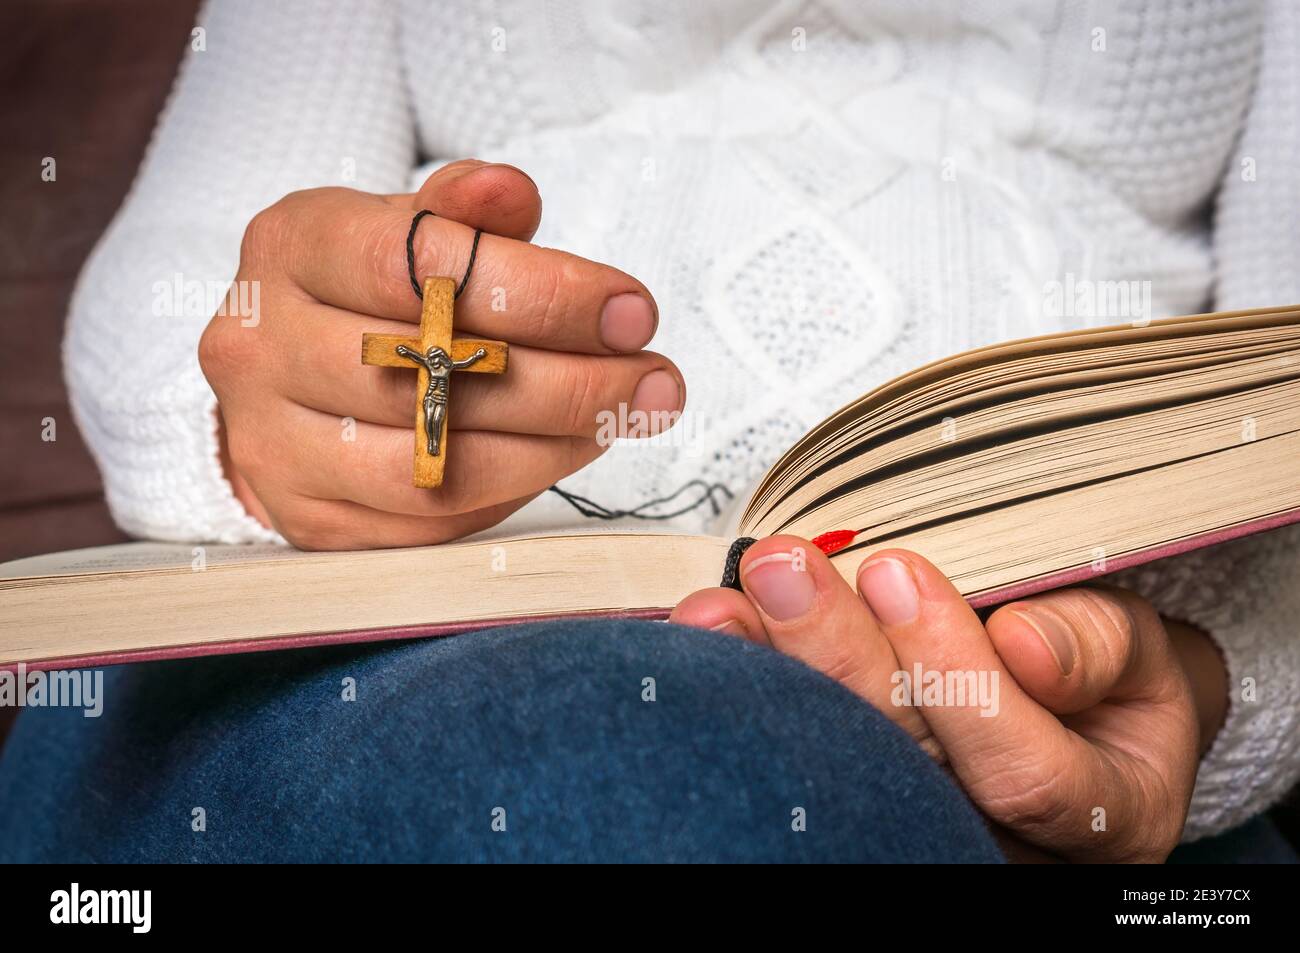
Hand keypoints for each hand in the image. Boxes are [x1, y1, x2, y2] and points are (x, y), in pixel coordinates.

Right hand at [199, 159, 684, 548]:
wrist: (284, 369)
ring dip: (552, 445)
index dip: (541, 292)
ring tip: (621, 420)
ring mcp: (273, 440)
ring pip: (433, 458)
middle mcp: (262, 344)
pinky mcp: (305, 516)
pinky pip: (426, 519)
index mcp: (292, 244)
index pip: (418, 264)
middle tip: (655, 381)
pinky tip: (563, 453)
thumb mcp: (408, 223)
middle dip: (570, 381)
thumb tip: (511, 194)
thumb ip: (463, 209)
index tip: (631, 312)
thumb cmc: (369, 287)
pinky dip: (512, 489)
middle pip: (431, 371)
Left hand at [670, 536, 1201, 861]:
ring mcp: (926, 836)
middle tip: (784, 568)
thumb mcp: (1136, 652)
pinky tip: (716, 641)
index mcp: (1100, 818)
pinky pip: (806, 762)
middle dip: (840, 661)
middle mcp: (1006, 848)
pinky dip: (756, 695)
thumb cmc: (1109, 681)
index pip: (1025, 775)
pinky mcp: (865, 807)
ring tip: (724, 605)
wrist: (1087, 728)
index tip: (898, 573)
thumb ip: (1093, 645)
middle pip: (908, 774)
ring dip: (775, 682)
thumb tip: (1023, 642)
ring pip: (843, 773)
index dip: (959, 678)